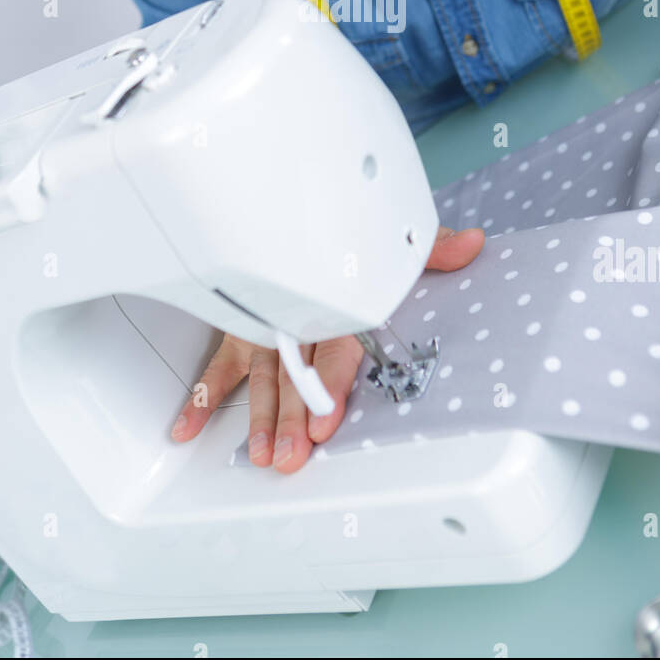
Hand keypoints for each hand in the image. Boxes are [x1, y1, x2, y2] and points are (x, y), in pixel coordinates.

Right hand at [170, 224, 484, 472]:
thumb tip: (470, 245)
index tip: (324, 420)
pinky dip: (202, 397)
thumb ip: (431, 247)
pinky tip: (189, 428)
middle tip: (290, 454)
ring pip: (260, 374)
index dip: (329, 382)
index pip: (333, 342)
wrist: (312, 205)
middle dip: (290, 415)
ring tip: (260, 453)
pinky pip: (220, 363)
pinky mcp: (245, 328)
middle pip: (293, 369)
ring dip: (257, 416)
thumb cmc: (357, 232)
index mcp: (334, 295)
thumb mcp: (399, 237)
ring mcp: (266, 322)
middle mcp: (295, 311)